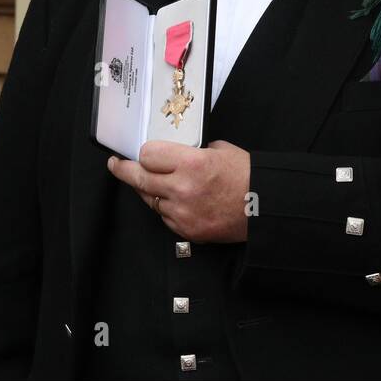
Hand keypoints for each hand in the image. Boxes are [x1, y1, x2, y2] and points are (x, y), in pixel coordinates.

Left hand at [106, 139, 250, 242]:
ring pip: (150, 199)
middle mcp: (182, 188)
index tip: (140, 153)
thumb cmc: (247, 177)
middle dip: (124, 170)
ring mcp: (183, 212)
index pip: (148, 155)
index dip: (144, 153)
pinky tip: (177, 201)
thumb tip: (173, 153)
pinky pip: (165, 217)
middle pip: (139, 178)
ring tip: (154, 182)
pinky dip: (167, 208)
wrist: (265, 208)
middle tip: (116, 165)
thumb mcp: (219, 150)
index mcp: (192, 163)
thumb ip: (192, 151)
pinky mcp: (187, 230)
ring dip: (149, 190)